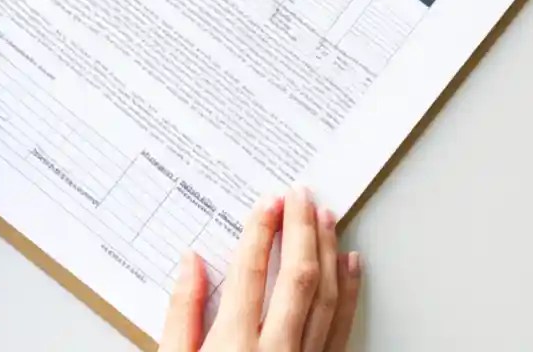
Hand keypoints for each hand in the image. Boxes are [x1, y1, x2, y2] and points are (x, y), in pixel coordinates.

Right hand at [159, 187, 361, 351]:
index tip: (268, 202)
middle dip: (301, 229)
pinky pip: (343, 326)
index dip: (262, 231)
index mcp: (234, 345)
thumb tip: (191, 262)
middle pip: (298, 277)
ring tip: (326, 217)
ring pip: (328, 296)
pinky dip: (350, 290)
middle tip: (302, 195)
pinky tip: (350, 265)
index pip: (253, 273)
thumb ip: (182, 313)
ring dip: (328, 251)